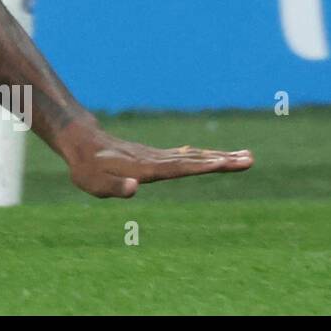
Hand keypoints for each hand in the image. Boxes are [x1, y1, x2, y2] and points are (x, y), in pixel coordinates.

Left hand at [58, 121, 252, 197]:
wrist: (80, 141)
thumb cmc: (85, 167)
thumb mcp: (91, 183)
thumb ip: (112, 187)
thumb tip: (134, 189)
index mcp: (144, 168)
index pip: (178, 168)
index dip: (201, 166)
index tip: (224, 163)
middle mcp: (155, 159)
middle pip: (193, 160)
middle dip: (222, 160)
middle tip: (250, 159)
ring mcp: (156, 156)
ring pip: (192, 156)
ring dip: (218, 156)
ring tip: (245, 156)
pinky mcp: (154, 156)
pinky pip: (184, 156)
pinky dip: (202, 156)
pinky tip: (214, 156)